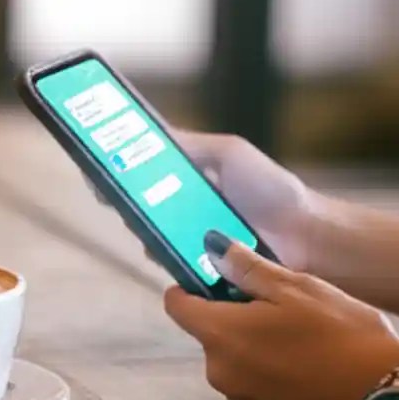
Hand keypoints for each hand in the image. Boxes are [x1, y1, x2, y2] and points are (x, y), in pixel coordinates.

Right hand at [84, 131, 318, 270]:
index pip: (138, 172)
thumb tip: (148, 132)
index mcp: (185, 179)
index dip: (113, 166)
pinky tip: (166, 243)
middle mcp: (179, 210)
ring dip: (143, 225)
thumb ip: (191, 144)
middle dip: (121, 196)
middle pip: (133, 202)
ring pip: (144, 232)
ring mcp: (184, 239)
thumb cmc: (272, 190)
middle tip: (112, 190)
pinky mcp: (191, 266)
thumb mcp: (229, 153)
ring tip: (150, 216)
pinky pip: (163, 259)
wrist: (304, 236)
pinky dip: (160, 251)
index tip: (93, 161)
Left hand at [163, 231, 398, 399]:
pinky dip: (264, 369)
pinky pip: (249, 381)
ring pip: (230, 357)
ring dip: (249, 343)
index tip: (211, 277)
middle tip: (274, 304)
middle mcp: (216, 370)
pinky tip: (299, 362)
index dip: (189, 287)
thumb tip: (211, 247)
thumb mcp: (295, 287)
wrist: (384, 396)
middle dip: (231, 316)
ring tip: (294, 334)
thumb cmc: (339, 333)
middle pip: (207, 332)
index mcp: (218, 334)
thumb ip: (246, 268)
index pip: (176, 305)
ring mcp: (237, 397)